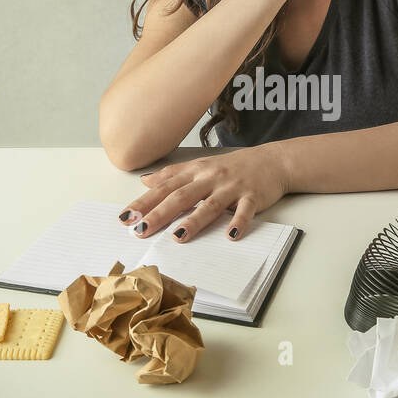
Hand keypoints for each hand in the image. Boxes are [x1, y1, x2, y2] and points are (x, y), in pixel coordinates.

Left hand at [117, 145, 290, 241]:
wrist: (272, 161)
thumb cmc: (232, 167)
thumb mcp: (200, 166)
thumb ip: (172, 174)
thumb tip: (145, 181)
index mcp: (195, 172)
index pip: (164, 188)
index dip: (144, 203)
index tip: (126, 218)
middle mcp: (210, 178)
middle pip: (181, 196)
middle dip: (160, 213)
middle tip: (141, 229)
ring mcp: (232, 187)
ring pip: (210, 205)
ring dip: (194, 221)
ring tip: (177, 237)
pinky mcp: (253, 196)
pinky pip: (245, 211)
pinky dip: (238, 222)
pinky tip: (231, 235)